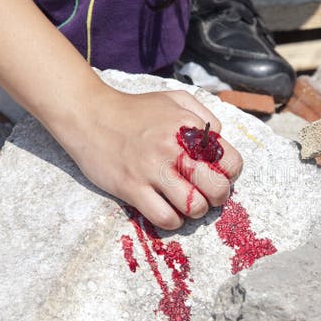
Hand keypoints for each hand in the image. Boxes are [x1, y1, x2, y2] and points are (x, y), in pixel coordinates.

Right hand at [56, 88, 242, 229]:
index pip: (231, 161)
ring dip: (195, 211)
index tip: (219, 174)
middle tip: (208, 194)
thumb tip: (220, 140)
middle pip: (217, 188)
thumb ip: (204, 116)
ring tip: (187, 203)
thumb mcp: (175, 99)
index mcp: (188, 128)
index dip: (230, 173)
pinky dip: (172, 220)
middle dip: (218, 196)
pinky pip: (164, 218)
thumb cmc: (135, 110)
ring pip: (193, 207)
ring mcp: (151, 170)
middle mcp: (173, 149)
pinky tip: (168, 210)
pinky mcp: (131, 188)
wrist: (89, 114)